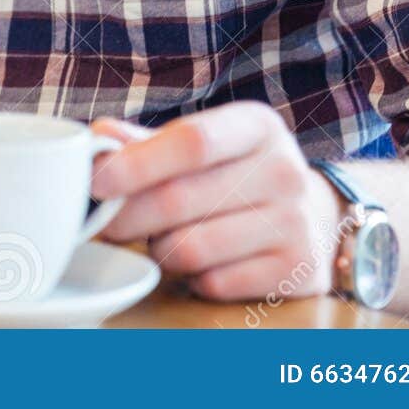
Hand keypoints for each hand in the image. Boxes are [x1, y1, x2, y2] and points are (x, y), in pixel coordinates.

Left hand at [89, 102, 344, 301]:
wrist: (312, 214)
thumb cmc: (234, 173)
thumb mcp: (202, 143)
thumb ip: (146, 141)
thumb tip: (96, 140)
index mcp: (257, 126)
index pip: (192, 142)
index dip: (137, 164)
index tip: (96, 182)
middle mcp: (284, 170)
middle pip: (180, 199)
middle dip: (126, 216)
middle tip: (103, 223)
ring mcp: (296, 223)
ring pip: (191, 247)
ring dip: (159, 248)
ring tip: (160, 237)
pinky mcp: (297, 271)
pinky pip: (214, 282)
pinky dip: (192, 278)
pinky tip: (197, 262)